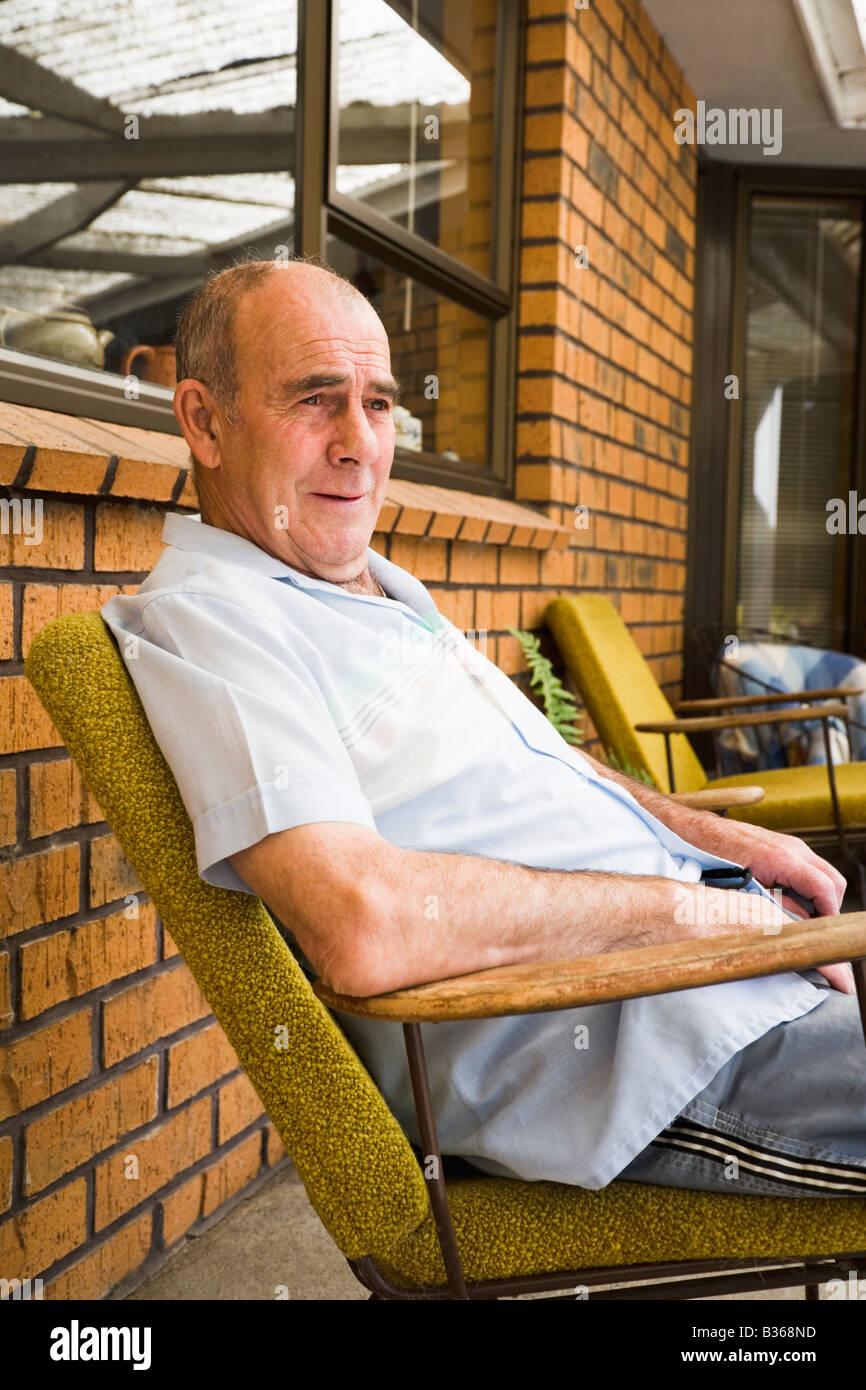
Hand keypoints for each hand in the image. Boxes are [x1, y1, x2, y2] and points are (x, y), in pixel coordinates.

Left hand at [687, 816, 852, 993]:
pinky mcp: (784, 846)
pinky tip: (789, 900)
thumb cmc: (712, 858)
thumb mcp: (743, 891)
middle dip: (829, 906)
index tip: (822, 933)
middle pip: (833, 881)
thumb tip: (801, 924)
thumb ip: (775, 906)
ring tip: (801, 917)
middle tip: (814, 928)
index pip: (826, 888)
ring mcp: (790, 845)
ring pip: (824, 874)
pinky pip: (808, 868)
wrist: (695, 830)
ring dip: (819, 897)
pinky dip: (808, 886)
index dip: (829, 914)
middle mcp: (793, 848)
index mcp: (784, 858)